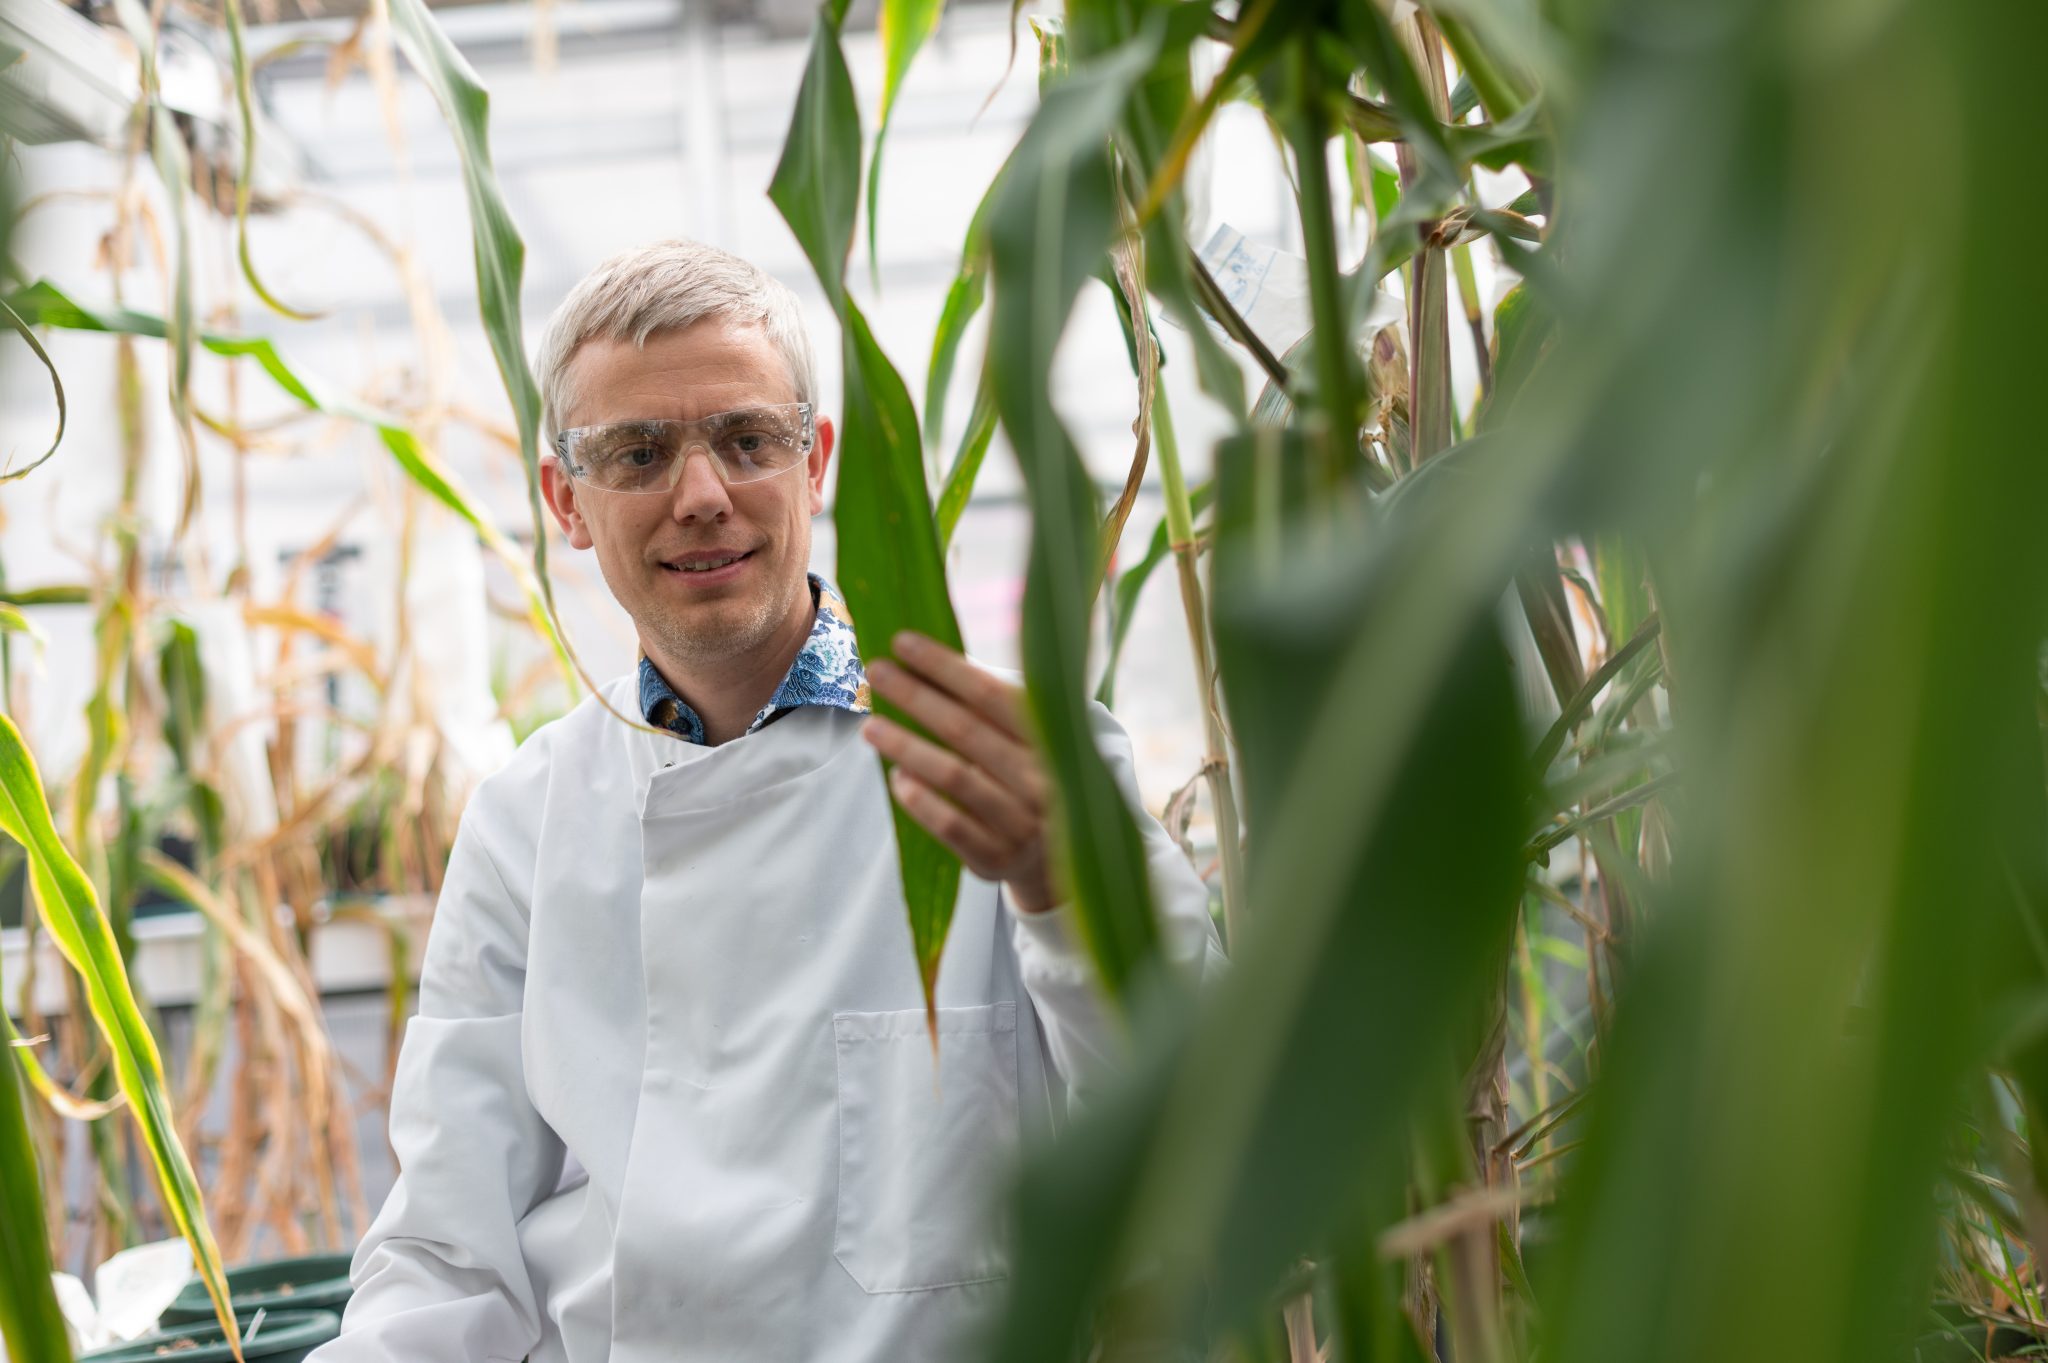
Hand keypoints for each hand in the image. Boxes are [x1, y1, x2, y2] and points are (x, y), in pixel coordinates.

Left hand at [860, 631, 1060, 915]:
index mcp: (1052, 739)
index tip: (903, 643)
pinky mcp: (997, 858)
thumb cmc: (1030, 782)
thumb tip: (925, 661)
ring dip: (907, 747)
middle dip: (916, 697)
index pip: (991, 694)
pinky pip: (951, 825)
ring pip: (955, 776)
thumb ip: (992, 709)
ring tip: (871, 726)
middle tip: (876, 672)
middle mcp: (1041, 779)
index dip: (945, 667)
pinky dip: (921, 801)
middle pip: (966, 730)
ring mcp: (1022, 822)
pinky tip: (897, 779)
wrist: (1061, 859)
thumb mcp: (1030, 741)